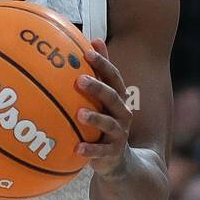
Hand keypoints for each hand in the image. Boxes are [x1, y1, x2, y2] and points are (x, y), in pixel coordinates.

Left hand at [74, 39, 134, 177]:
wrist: (119, 160)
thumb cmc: (105, 122)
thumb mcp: (103, 100)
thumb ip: (99, 74)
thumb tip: (92, 40)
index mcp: (119, 98)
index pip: (113, 77)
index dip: (103, 63)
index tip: (88, 51)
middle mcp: (122, 113)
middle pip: (112, 97)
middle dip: (97, 87)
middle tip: (79, 80)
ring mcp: (119, 134)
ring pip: (109, 124)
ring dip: (95, 118)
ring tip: (80, 114)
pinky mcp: (112, 153)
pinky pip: (101, 151)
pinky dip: (90, 150)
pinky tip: (76, 148)